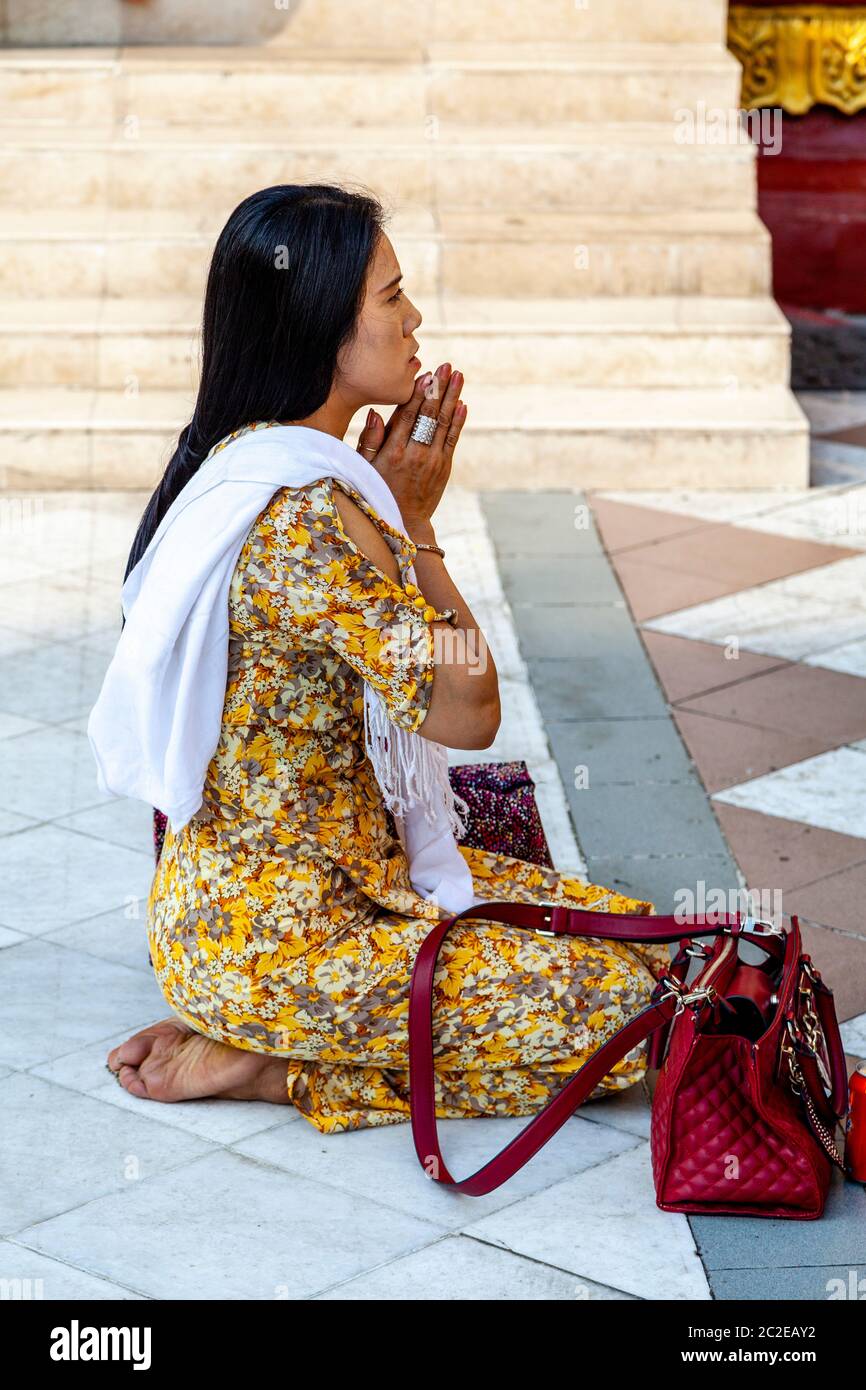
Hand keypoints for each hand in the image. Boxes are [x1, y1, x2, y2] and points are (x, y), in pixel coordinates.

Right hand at [355, 363, 466, 529]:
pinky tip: (462, 403)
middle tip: (446, 366)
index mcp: (393, 452)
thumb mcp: (364, 468)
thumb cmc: (377, 491)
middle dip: (438, 388)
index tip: (425, 374)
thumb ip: (369, 440)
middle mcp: (415, 455)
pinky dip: (458, 420)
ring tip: (458, 375)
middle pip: (428, 414)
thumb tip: (376, 413)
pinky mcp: (444, 467)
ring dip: (452, 397)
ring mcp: (432, 461)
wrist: (404, 522)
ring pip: (444, 423)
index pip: (407, 416)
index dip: (418, 393)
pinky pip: (452, 439)